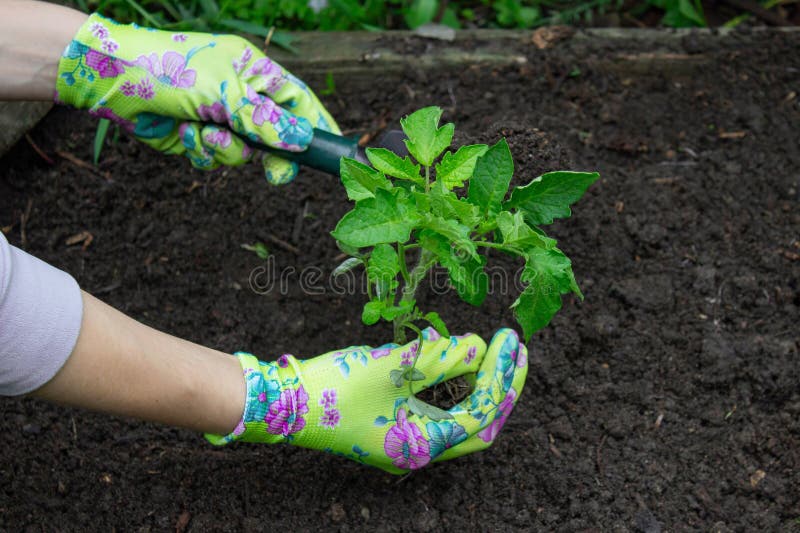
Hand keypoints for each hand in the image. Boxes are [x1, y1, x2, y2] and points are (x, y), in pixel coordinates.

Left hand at [55, 13, 338, 183]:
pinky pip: (217, 159)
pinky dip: (202, 152)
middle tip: (276, 175)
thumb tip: (303, 141)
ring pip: (246, 153)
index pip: (299, 99)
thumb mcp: (223, 94)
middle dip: (272, 155)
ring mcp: (221, 118)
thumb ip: (264, 120)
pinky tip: (183, 135)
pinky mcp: (199, 138)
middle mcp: (241, 95)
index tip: (330, 150)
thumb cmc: (170, 69)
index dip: (316, 124)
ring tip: (201, 129)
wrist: (111, 80)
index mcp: (255, 71)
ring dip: (224, 149)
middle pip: (277, 135)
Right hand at [206, 328, 527, 473]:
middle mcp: (419, 449)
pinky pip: (430, 403)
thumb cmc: (336, 387)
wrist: (284, 402)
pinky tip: (435, 347)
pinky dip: (441, 377)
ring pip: (455, 409)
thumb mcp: (394, 368)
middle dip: (499, 383)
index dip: (501, 375)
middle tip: (514, 348)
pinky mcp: (394, 424)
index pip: (481, 412)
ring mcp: (406, 439)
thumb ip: (441, 359)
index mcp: (422, 445)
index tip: (509, 341)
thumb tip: (479, 347)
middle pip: (477, 420)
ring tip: (474, 341)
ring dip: (469, 376)